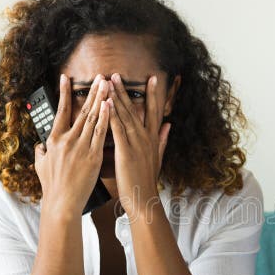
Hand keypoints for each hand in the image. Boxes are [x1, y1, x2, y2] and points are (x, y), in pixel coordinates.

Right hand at [34, 74, 109, 216]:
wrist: (61, 203)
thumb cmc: (51, 186)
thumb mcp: (40, 165)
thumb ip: (40, 152)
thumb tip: (39, 145)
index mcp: (53, 140)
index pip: (60, 111)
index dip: (64, 93)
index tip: (66, 78)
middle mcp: (66, 140)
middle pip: (81, 111)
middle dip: (91, 92)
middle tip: (99, 77)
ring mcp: (80, 147)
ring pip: (92, 118)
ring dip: (100, 100)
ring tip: (107, 85)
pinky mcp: (92, 157)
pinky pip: (100, 134)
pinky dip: (106, 119)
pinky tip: (110, 106)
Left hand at [107, 73, 170, 216]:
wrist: (144, 199)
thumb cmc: (146, 181)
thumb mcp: (158, 158)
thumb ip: (162, 140)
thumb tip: (169, 125)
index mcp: (153, 139)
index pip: (154, 111)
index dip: (153, 94)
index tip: (151, 78)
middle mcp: (146, 138)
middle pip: (136, 109)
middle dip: (126, 91)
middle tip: (117, 74)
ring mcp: (136, 144)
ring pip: (126, 116)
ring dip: (116, 98)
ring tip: (109, 82)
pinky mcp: (126, 151)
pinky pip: (117, 130)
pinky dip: (111, 115)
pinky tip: (105, 103)